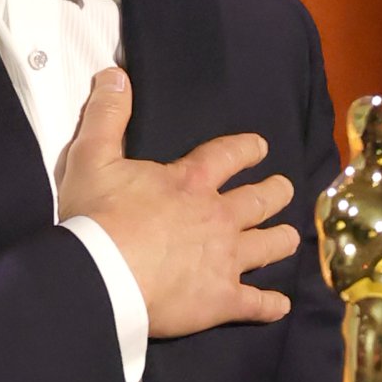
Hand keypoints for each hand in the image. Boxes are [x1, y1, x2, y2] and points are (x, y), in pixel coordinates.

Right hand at [56, 69, 299, 337]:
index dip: (247, 149)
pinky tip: (280, 307)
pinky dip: (270, 306)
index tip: (260, 147)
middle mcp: (219, 217)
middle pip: (260, 200)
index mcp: (192, 182)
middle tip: (284, 189)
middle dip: (276, 192)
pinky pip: (257, 304)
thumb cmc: (96, 217)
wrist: (103, 276)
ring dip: (281, 240)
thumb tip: (115, 75)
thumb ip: (107, 115)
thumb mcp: (92, 157)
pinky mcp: (222, 300)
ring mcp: (226, 260)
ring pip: (269, 246)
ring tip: (289, 237)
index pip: (229, 155)